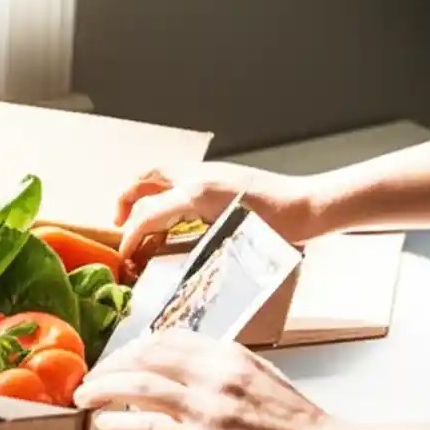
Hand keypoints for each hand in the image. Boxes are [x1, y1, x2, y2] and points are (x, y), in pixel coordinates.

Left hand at [73, 329, 339, 429]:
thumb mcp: (259, 382)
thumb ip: (220, 375)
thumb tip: (181, 378)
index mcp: (229, 356)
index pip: (165, 339)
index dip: (131, 349)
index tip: (115, 360)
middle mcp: (214, 375)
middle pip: (143, 356)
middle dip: (109, 366)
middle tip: (90, 379)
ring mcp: (206, 409)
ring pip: (136, 386)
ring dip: (101, 390)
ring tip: (83, 398)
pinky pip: (147, 428)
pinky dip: (118, 423)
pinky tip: (103, 425)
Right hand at [116, 162, 324, 258]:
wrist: (308, 206)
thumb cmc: (277, 229)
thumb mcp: (229, 241)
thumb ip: (189, 245)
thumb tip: (163, 255)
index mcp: (196, 194)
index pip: (146, 213)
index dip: (130, 236)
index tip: (124, 256)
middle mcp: (197, 177)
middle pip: (145, 179)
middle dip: (125, 200)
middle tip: (121, 224)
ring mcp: (208, 173)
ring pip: (161, 174)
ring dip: (144, 194)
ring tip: (141, 218)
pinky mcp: (219, 176)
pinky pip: (180, 179)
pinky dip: (165, 194)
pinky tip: (172, 216)